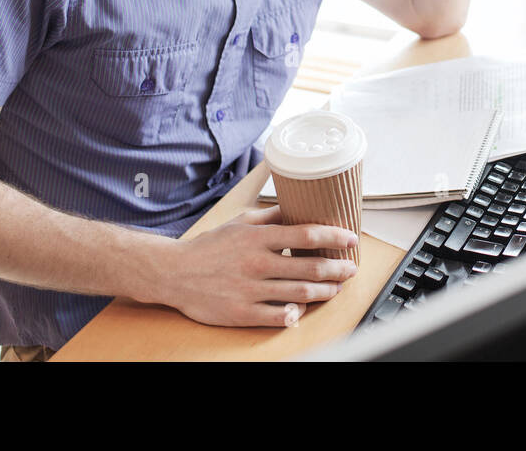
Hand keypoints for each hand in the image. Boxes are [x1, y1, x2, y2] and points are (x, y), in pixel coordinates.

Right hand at [163, 205, 358, 326]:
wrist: (174, 272)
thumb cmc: (209, 247)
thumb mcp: (239, 223)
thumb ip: (270, 217)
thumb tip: (297, 208)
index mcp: (258, 238)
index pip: (306, 234)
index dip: (334, 237)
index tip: (351, 238)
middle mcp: (257, 263)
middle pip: (310, 267)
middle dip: (338, 269)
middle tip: (350, 269)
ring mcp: (250, 290)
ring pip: (300, 293)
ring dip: (325, 291)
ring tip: (335, 288)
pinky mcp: (242, 312)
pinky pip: (279, 316)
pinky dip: (297, 313)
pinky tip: (305, 308)